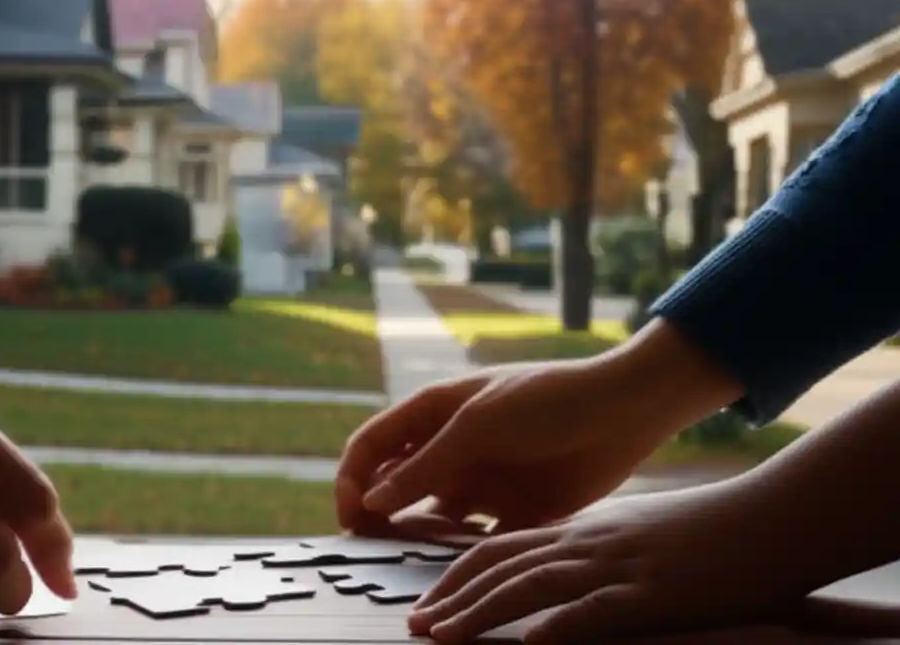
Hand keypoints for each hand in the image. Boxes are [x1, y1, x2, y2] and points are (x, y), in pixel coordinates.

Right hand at [336, 320, 741, 533]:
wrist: (621, 413)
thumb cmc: (545, 400)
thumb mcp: (478, 425)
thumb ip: (425, 464)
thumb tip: (371, 500)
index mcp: (431, 414)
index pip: (371, 446)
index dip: (351, 478)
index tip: (350, 515)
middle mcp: (447, 449)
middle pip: (392, 485)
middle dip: (375, 514)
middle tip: (369, 548)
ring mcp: (476, 481)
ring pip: (428, 518)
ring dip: (414, 538)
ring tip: (410, 563)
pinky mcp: (509, 510)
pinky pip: (472, 540)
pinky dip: (460, 555)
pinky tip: (461, 571)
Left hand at [407, 480, 830, 643]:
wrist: (770, 519)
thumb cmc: (710, 532)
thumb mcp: (638, 534)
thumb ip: (595, 553)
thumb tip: (563, 582)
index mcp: (583, 529)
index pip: (502, 546)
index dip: (457, 573)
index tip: (430, 600)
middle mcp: (588, 543)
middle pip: (502, 565)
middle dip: (452, 596)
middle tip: (416, 624)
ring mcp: (618, 567)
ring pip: (532, 586)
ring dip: (481, 612)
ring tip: (444, 636)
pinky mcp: (653, 594)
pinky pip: (596, 609)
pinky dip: (559, 626)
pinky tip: (530, 642)